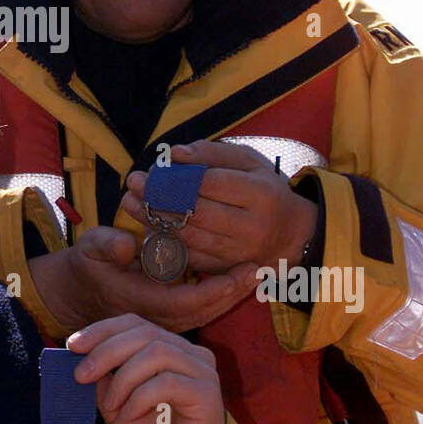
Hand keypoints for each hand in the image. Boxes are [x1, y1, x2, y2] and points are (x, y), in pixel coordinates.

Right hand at [29, 228, 257, 334]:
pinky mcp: (168, 316)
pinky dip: (220, 294)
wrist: (76, 293)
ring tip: (257, 271)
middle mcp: (158, 317)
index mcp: (142, 302)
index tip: (240, 273)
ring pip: (206, 312)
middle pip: (205, 310)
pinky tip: (238, 277)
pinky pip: (201, 308)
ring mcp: (164, 320)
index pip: (188, 301)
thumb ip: (106, 245)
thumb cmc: (86, 267)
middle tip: (260, 268)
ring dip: (231, 294)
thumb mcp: (89, 249)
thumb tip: (127, 245)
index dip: (216, 289)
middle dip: (233, 291)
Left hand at [68, 315, 224, 423]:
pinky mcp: (208, 392)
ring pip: (157, 353)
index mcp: (168, 347)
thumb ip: (102, 379)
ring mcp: (202, 371)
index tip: (73, 345)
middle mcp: (189, 353)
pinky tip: (130, 414)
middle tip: (81, 376)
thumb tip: (78, 356)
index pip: (135, 323)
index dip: (102, 330)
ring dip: (124, 378)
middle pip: (144, 334)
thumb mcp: (115, 404)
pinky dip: (141, 397)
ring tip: (110, 405)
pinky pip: (169, 382)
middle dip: (106, 352)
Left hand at [122, 141, 317, 275]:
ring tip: (131, 202)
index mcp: (261, 195)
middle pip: (197, 212)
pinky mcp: (226, 270)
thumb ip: (213, 153)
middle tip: (133, 184)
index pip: (212, 184)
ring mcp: (238, 253)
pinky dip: (165, 242)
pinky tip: (147, 226)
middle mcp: (252, 228)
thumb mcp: (250, 162)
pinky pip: (189, 257)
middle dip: (159, 197)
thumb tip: (175, 153)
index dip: (178, 177)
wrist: (291, 236)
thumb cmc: (265, 191)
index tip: (151, 170)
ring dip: (155, 220)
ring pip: (189, 237)